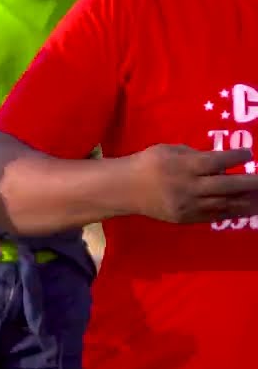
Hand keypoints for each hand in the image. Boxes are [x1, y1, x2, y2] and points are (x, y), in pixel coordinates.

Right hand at [128, 145, 257, 222]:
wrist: (124, 190)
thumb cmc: (147, 164)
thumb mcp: (169, 150)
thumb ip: (194, 155)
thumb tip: (220, 163)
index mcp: (184, 166)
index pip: (217, 161)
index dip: (236, 157)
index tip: (248, 154)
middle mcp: (188, 187)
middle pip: (227, 185)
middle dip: (251, 182)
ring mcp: (188, 205)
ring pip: (225, 203)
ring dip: (247, 200)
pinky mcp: (186, 218)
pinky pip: (214, 216)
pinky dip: (231, 212)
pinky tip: (244, 208)